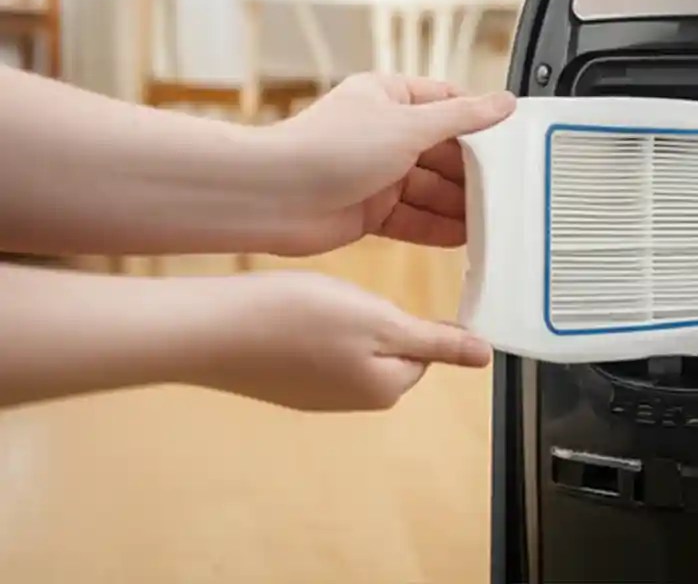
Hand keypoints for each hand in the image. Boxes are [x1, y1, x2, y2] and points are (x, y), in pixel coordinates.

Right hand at [190, 271, 491, 410]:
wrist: (212, 330)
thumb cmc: (300, 318)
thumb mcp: (381, 320)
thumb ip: (436, 341)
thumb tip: (485, 357)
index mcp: (387, 389)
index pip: (425, 349)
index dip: (406, 315)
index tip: (376, 296)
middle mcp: (355, 402)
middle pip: (390, 350)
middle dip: (374, 317)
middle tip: (341, 296)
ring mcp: (315, 396)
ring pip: (352, 347)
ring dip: (342, 319)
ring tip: (313, 301)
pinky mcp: (284, 384)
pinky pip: (316, 351)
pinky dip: (309, 328)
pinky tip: (289, 314)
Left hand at [265, 73, 515, 255]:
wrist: (274, 198)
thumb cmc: (326, 149)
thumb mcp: (410, 124)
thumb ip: (462, 117)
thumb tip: (503, 102)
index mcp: (389, 97)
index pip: (448, 104)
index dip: (479, 122)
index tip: (512, 140)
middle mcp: (383, 133)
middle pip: (443, 153)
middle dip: (473, 173)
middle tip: (509, 190)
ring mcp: (376, 173)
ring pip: (430, 190)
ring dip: (459, 206)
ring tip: (494, 220)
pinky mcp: (370, 211)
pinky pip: (413, 220)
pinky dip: (437, 228)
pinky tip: (464, 238)